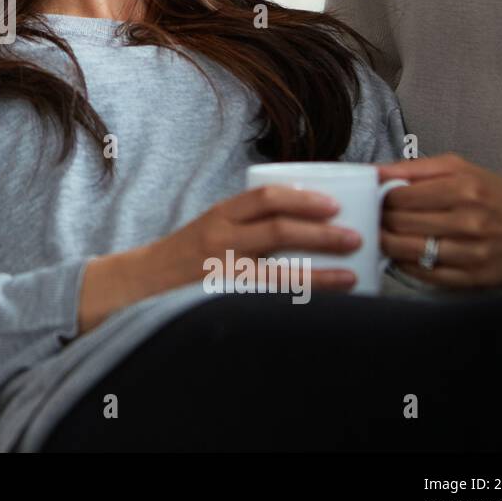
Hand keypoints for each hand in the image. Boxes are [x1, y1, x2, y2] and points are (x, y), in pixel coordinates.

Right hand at [152, 185, 365, 292]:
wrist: (145, 281)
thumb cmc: (188, 252)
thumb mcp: (214, 224)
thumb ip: (249, 220)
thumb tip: (306, 217)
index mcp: (221, 214)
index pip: (265, 197)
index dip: (303, 198)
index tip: (334, 203)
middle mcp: (221, 239)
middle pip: (278, 229)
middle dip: (322, 232)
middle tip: (355, 235)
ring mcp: (222, 271)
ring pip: (278, 269)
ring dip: (320, 271)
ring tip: (351, 273)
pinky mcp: (224, 298)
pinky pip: (268, 298)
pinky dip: (299, 299)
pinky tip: (321, 303)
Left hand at [376, 153, 501, 287]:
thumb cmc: (495, 196)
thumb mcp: (461, 169)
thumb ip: (414, 167)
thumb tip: (372, 171)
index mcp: (464, 188)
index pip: (399, 196)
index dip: (379, 197)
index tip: (376, 197)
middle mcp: (469, 221)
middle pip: (398, 223)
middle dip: (380, 220)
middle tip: (376, 217)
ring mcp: (471, 252)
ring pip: (405, 250)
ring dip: (386, 243)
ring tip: (383, 235)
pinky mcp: (472, 278)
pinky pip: (422, 273)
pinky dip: (405, 264)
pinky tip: (403, 253)